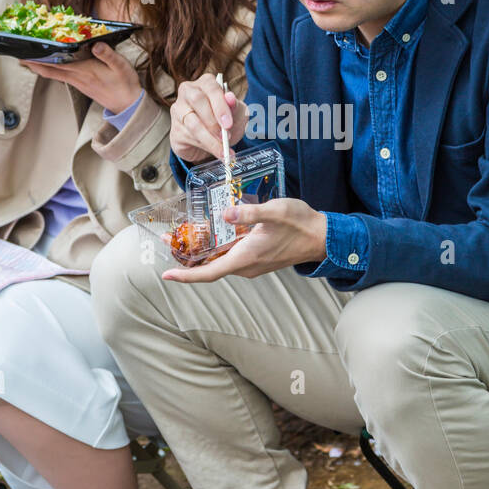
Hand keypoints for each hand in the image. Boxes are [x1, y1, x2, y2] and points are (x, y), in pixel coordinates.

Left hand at [21, 41, 141, 114]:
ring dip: (39, 66)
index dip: (38, 60)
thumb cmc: (125, 85)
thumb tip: (96, 43)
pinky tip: (50, 63)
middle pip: (48, 70)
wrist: (128, 105)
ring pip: (52, 73)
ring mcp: (77, 82)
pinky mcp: (81, 84)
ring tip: (29, 57)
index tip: (24, 54)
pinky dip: (51, 68)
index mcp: (83, 71)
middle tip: (18, 54)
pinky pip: (60, 75)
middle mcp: (76, 77)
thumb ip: (108, 55)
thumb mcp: (121, 67)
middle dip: (32, 63)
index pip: (55, 64)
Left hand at [162, 197, 327, 282]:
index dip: (186, 276)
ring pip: (219, 262)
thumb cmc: (300, 224)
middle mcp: (246, 266)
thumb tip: (226, 213)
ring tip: (183, 234)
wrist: (322, 237)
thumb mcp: (275, 212)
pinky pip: (229, 257)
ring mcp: (252, 263)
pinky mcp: (256, 258)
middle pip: (209, 267)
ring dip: (200, 251)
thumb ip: (250, 213)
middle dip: (186, 256)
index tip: (166, 275)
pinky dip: (215, 248)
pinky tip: (211, 233)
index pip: (209, 273)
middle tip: (168, 238)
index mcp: (246, 258)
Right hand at [171, 72, 248, 163]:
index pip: (211, 87)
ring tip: (224, 150)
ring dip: (211, 139)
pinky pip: (189, 137)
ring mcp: (178, 110)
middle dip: (213, 120)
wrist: (215, 142)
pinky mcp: (175, 130)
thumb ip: (235, 106)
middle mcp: (188, 92)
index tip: (228, 123)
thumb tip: (230, 98)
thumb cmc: (225, 121)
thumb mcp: (237, 113)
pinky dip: (206, 147)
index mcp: (205, 83)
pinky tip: (216, 152)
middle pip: (196, 99)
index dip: (220, 105)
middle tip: (225, 136)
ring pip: (193, 123)